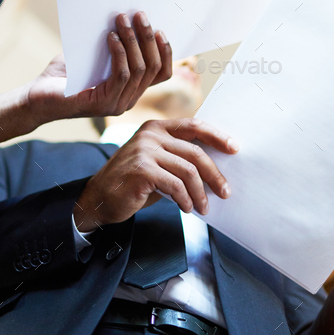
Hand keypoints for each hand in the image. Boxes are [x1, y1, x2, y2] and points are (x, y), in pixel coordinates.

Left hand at [27, 12, 171, 122]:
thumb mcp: (95, 55)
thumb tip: (127, 15)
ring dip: (133, 40)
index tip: (159, 28)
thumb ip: (115, 43)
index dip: (166, 51)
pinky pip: (122, 74)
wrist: (38, 96)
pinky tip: (110, 37)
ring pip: (139, 69)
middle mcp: (129, 100)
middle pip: (153, 68)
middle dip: (148, 37)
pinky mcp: (103, 104)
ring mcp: (118, 104)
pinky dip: (119, 52)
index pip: (162, 73)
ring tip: (121, 19)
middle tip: (139, 15)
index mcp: (131, 90)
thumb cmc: (65, 74)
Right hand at [74, 118, 238, 232]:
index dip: (216, 136)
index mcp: (156, 127)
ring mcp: (144, 150)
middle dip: (214, 174)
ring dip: (200, 193)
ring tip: (203, 207)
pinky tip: (187, 208)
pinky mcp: (141, 170)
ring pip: (188, 171)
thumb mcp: (156, 163)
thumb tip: (214, 169)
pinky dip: (186, 200)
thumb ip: (178, 158)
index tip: (234, 148)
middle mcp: (150, 135)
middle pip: (195, 152)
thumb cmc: (132, 183)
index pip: (193, 126)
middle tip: (225, 192)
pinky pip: (175, 186)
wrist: (98, 198)